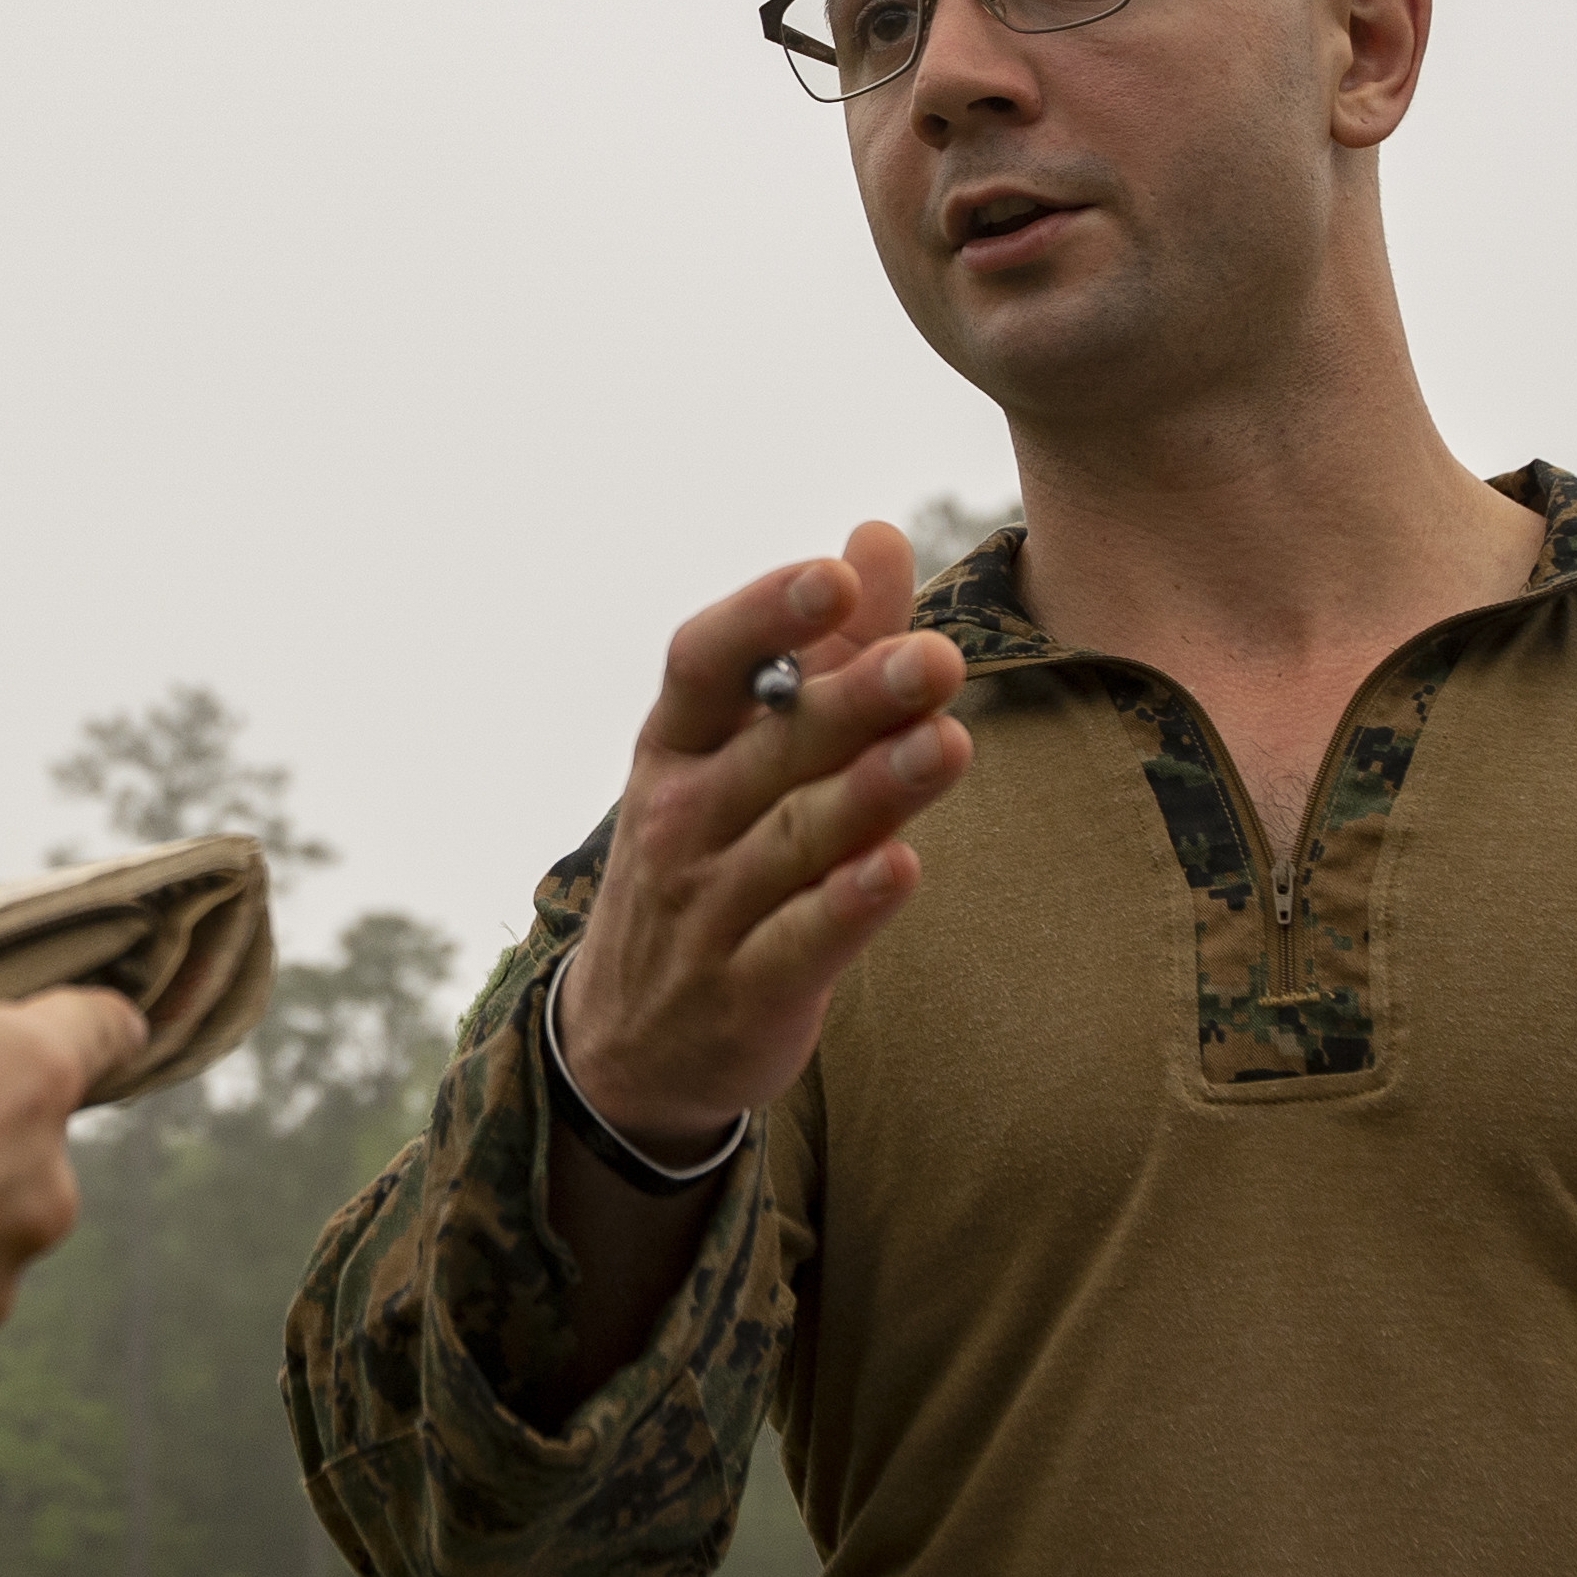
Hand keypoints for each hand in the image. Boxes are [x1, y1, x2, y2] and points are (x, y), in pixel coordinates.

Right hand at [550, 523, 976, 1151]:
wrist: (628, 1043)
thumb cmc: (709, 860)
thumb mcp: (741, 752)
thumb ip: (824, 648)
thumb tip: (878, 534)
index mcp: (675, 746)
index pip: (705, 663)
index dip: (766, 615)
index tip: (834, 575)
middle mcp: (682, 820)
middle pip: (774, 749)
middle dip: (856, 700)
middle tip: (935, 657)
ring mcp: (708, 910)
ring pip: (797, 841)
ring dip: (873, 792)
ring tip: (948, 744)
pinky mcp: (748, 993)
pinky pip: (802, 944)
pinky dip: (849, 908)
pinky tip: (901, 868)